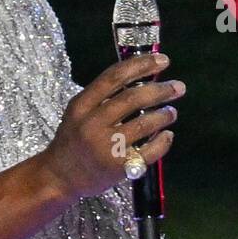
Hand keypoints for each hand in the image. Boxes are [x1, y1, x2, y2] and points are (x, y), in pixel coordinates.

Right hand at [38, 53, 183, 198]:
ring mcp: (106, 146)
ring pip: (144, 123)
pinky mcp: (119, 167)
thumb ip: (102, 97)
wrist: (59, 178)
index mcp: (82, 105)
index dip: (141, 65)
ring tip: (172, 112)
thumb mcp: (78, 113)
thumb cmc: (72, 141)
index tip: (163, 60)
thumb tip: (141, 78)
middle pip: (133, 98)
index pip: (114, 77)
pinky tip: (167, 135)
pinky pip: (149, 151)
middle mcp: (93, 124)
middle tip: (178, 87)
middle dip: (161, 90)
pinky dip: (163, 141)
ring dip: (164, 115)